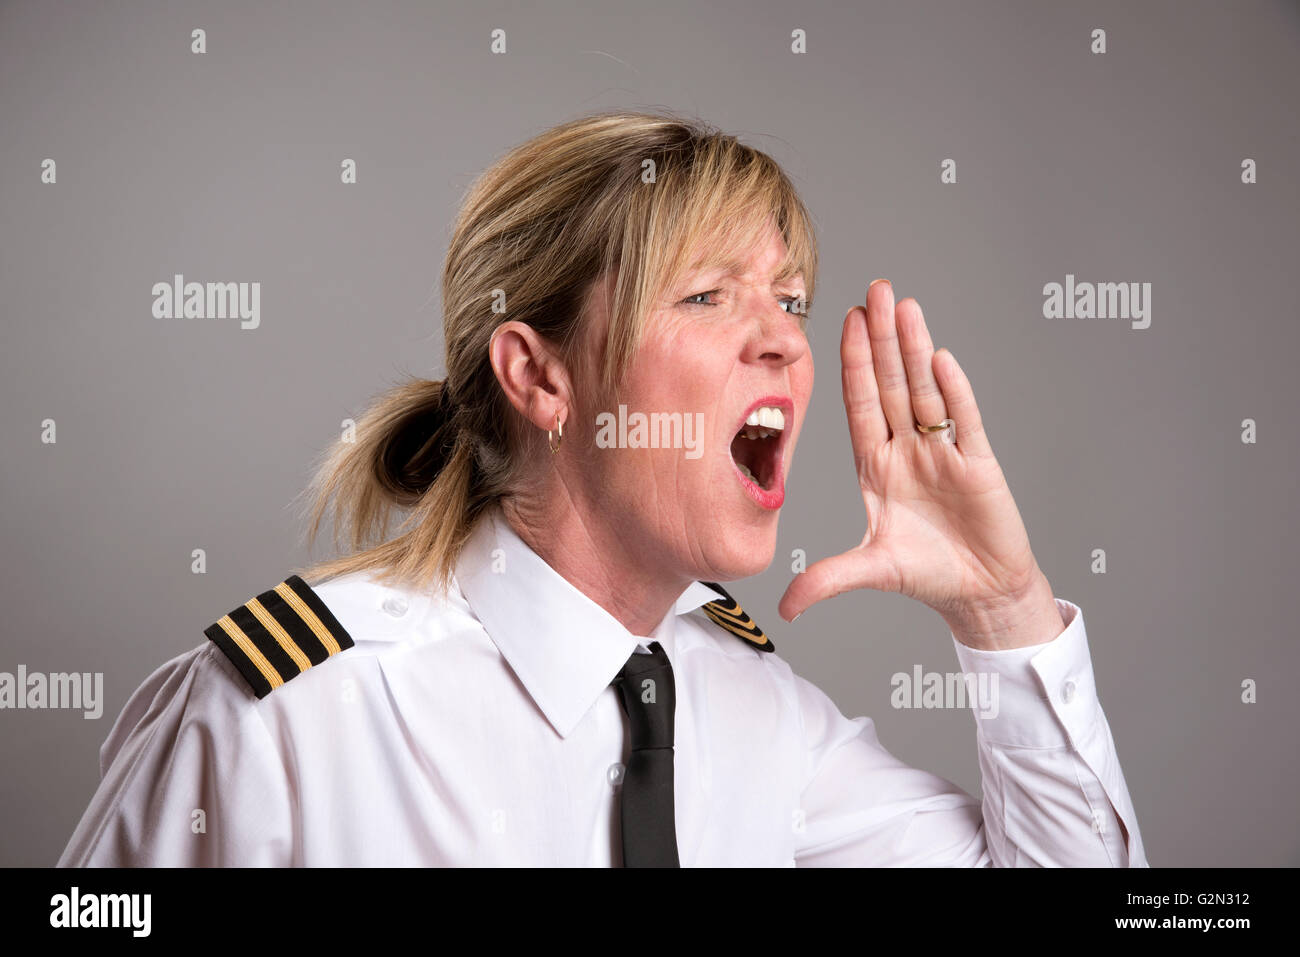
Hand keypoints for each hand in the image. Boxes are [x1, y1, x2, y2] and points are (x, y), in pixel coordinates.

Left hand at [778, 280, 1063, 649]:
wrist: (981, 593)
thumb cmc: (929, 573)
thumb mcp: (871, 569)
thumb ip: (828, 578)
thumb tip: (785, 604)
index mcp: (878, 465)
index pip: (862, 403)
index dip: (853, 364)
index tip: (844, 321)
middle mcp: (908, 450)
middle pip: (892, 383)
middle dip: (881, 338)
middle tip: (874, 291)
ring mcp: (943, 452)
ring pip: (926, 390)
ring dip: (914, 349)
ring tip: (904, 306)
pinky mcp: (978, 465)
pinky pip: (964, 421)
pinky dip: (952, 391)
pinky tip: (940, 358)